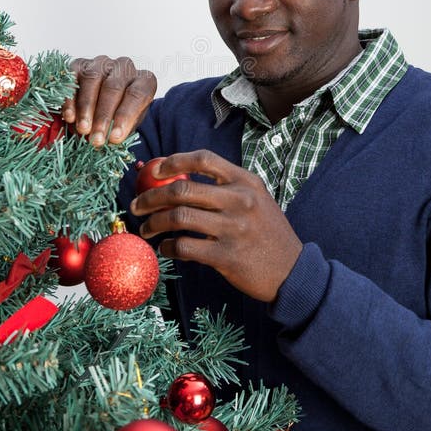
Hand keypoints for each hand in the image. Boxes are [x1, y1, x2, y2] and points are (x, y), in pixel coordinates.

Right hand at [62, 55, 156, 146]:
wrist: (101, 104)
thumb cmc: (118, 115)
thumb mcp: (126, 125)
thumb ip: (120, 130)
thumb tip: (110, 138)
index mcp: (143, 80)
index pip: (137, 95)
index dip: (125, 116)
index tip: (114, 138)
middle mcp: (124, 67)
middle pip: (114, 87)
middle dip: (103, 116)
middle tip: (95, 138)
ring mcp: (101, 62)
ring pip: (93, 79)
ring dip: (86, 107)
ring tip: (82, 129)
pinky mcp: (79, 64)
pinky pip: (73, 78)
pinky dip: (70, 99)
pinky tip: (69, 116)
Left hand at [130, 149, 302, 302]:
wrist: (293, 271)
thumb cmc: (266, 232)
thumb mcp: (255, 199)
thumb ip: (225, 187)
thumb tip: (178, 179)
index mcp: (245, 181)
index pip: (204, 159)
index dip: (174, 161)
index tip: (154, 170)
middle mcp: (240, 200)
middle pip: (183, 190)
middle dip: (151, 197)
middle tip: (137, 205)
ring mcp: (233, 228)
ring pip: (179, 218)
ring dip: (154, 223)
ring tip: (146, 229)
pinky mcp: (226, 256)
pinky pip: (185, 247)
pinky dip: (168, 248)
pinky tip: (166, 249)